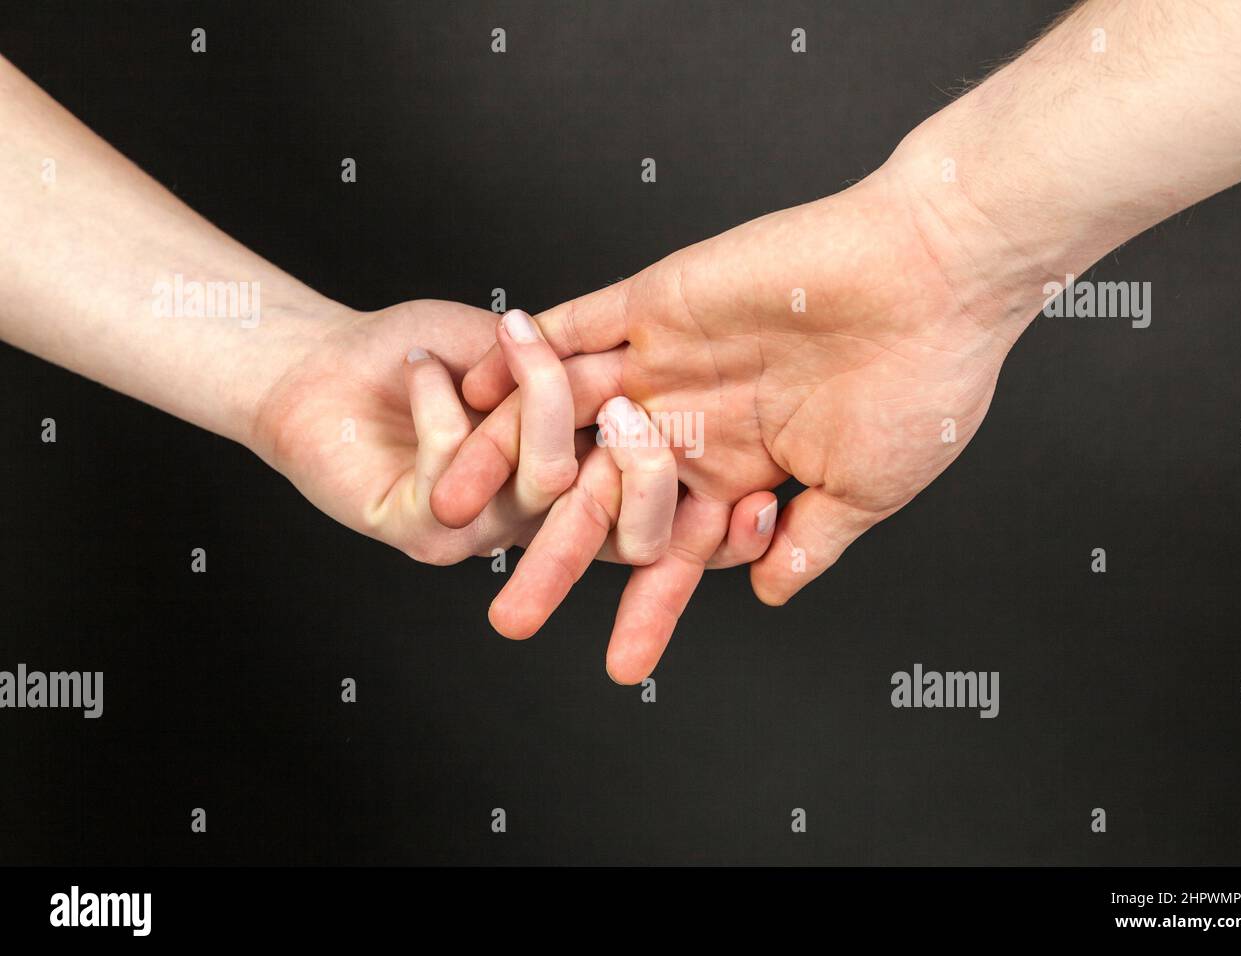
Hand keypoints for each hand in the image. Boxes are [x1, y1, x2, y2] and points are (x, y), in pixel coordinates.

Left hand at [251, 300, 774, 683]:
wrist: (314, 363)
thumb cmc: (422, 347)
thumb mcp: (528, 341)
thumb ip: (594, 369)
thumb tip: (674, 393)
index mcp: (582, 478)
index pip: (667, 516)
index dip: (717, 525)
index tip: (758, 502)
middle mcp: (543, 515)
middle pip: (626, 527)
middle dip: (644, 477)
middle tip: (644, 420)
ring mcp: (486, 530)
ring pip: (550, 491)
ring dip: (539, 407)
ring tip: (510, 340)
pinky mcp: (422, 531)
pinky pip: (460, 483)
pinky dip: (446, 411)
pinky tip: (421, 371)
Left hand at [437, 147, 1016, 604]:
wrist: (937, 271)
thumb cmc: (923, 384)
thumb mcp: (864, 490)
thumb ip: (808, 542)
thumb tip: (766, 594)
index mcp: (746, 467)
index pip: (682, 549)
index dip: (653, 607)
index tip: (622, 666)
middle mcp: (698, 417)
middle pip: (607, 496)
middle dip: (557, 556)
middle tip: (506, 613)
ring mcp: (673, 362)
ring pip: (572, 417)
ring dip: (511, 458)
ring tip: (450, 508)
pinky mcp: (658, 303)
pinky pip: (576, 331)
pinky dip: (526, 358)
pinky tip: (474, 395)